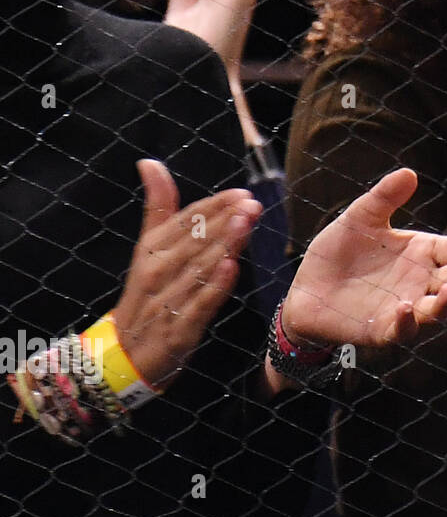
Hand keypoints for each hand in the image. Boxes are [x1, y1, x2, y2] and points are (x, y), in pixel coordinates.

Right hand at [114, 160, 262, 386]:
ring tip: (245, 225)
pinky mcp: (178, 329)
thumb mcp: (148, 248)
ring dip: (222, 246)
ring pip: (197, 269)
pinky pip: (197, 305)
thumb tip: (149, 163)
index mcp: (151, 250)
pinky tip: (231, 269)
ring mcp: (167, 301)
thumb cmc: (147, 293)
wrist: (125, 354)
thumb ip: (159, 207)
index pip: (184, 222)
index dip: (213, 206)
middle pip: (194, 242)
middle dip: (223, 222)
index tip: (241, 193)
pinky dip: (213, 287)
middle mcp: (157, 272)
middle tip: (252, 204)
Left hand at [279, 169, 446, 350]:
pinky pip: (403, 330)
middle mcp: (421, 282)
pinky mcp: (384, 329)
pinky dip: (407, 321)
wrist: (306, 288)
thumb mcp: (361, 218)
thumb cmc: (339, 251)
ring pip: (438, 309)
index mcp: (422, 253)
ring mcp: (406, 307)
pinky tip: (405, 306)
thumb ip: (384, 197)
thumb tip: (409, 172)